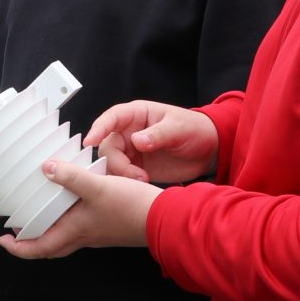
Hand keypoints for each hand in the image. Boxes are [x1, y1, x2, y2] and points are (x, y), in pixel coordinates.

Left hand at [0, 158, 161, 259]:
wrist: (164, 218)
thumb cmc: (130, 207)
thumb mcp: (97, 187)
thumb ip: (70, 177)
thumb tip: (45, 168)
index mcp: (75, 232)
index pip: (38, 249)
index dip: (18, 248)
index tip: (3, 240)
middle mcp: (83, 237)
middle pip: (50, 246)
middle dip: (31, 240)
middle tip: (17, 228)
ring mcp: (96, 233)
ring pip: (65, 237)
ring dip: (49, 228)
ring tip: (39, 210)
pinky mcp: (107, 226)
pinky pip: (80, 227)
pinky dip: (68, 218)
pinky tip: (71, 200)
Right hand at [85, 102, 218, 184]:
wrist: (209, 151)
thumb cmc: (195, 129)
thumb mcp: (179, 128)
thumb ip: (158, 134)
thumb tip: (137, 140)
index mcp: (136, 115)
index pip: (111, 118)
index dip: (98, 128)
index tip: (89, 141)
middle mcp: (129, 132)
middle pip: (108, 146)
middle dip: (117, 162)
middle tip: (136, 175)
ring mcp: (131, 151)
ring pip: (112, 163)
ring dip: (122, 175)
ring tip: (143, 180)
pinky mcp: (136, 168)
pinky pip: (122, 176)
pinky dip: (127, 183)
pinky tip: (142, 185)